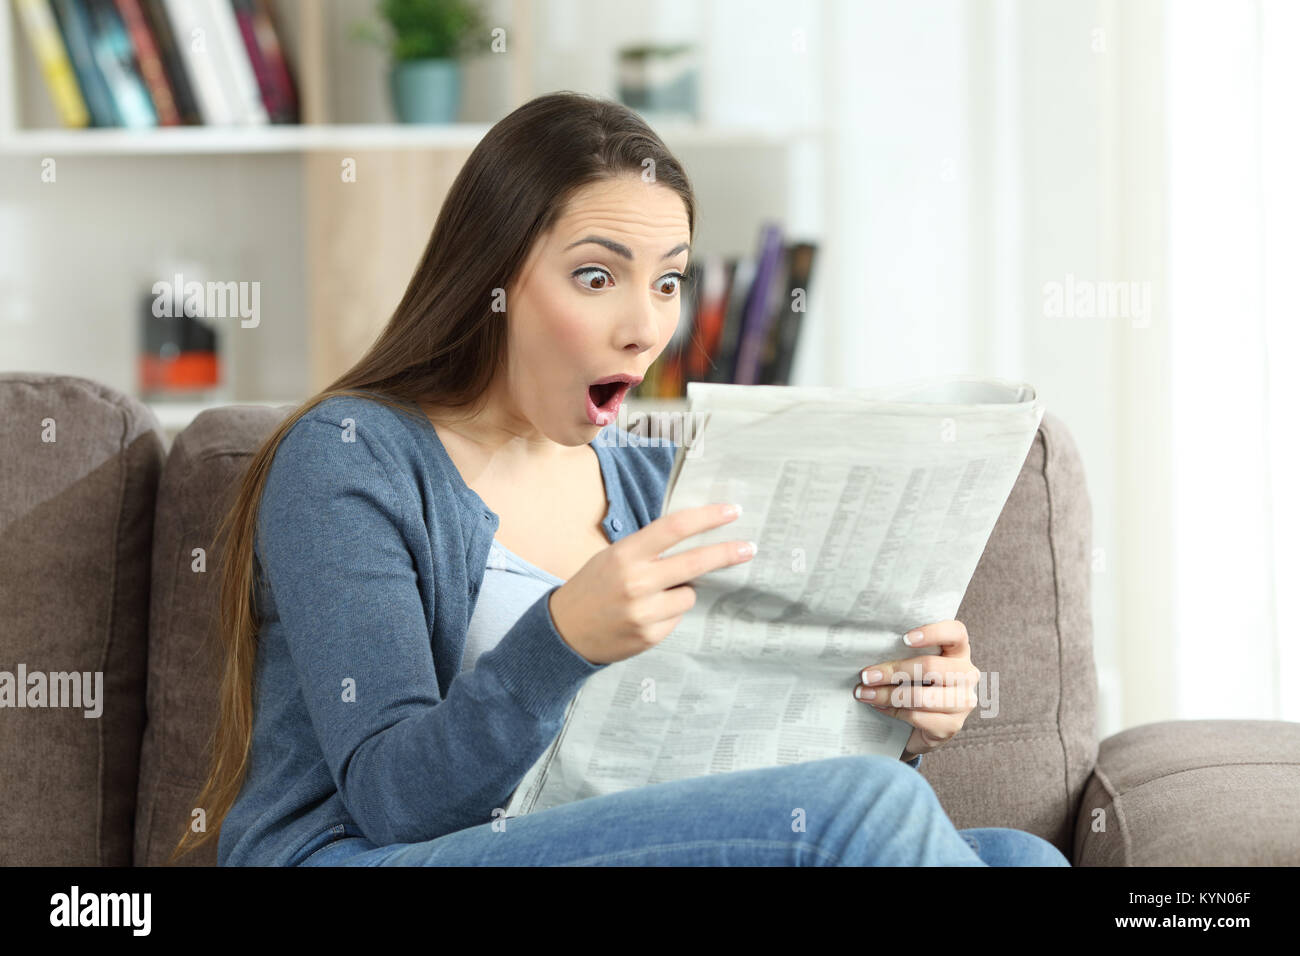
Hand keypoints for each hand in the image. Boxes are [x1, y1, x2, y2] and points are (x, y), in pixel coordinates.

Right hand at [548, 503, 755, 664]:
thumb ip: (648, 551)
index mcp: (625, 554)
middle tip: (749, 548)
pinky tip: (644, 616)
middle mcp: (636, 581)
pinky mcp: (650, 635)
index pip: (674, 528)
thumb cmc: (592, 588)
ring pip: (689, 594)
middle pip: (695, 562)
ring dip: (681, 592)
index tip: (732, 512)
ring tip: (651, 598)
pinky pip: (677, 616)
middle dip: (727, 553)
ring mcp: (644, 611)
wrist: (562, 632)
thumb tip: (695, 542)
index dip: (707, 518)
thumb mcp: (612, 558)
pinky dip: (668, 613)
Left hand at [852, 619, 979, 757]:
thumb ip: (904, 654)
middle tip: (866, 675)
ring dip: (887, 695)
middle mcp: (967, 675)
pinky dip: (893, 711)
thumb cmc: (916, 683)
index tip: (904, 639)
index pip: (956, 633)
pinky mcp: (952, 725)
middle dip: (894, 671)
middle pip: (931, 667)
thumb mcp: (914, 664)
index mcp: (959, 651)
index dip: (932, 633)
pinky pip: (918, 717)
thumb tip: (870, 652)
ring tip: (864, 693)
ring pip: (921, 697)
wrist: (924, 725)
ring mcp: (963, 702)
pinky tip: (878, 707)